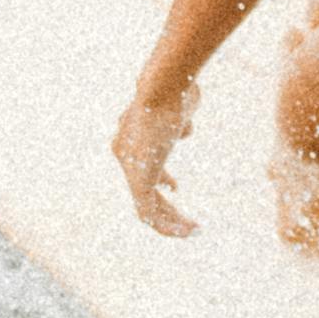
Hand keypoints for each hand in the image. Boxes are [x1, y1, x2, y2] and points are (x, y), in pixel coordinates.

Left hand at [113, 76, 200, 238]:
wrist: (164, 86)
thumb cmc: (177, 88)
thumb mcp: (182, 105)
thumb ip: (181, 119)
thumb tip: (185, 125)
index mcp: (132, 135)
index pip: (144, 166)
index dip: (162, 180)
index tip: (176, 188)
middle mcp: (125, 152)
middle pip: (145, 188)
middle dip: (168, 206)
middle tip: (189, 220)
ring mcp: (129, 167)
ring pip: (146, 205)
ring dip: (170, 222)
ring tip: (192, 231)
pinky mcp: (137, 180)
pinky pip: (148, 212)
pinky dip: (166, 226)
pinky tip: (186, 231)